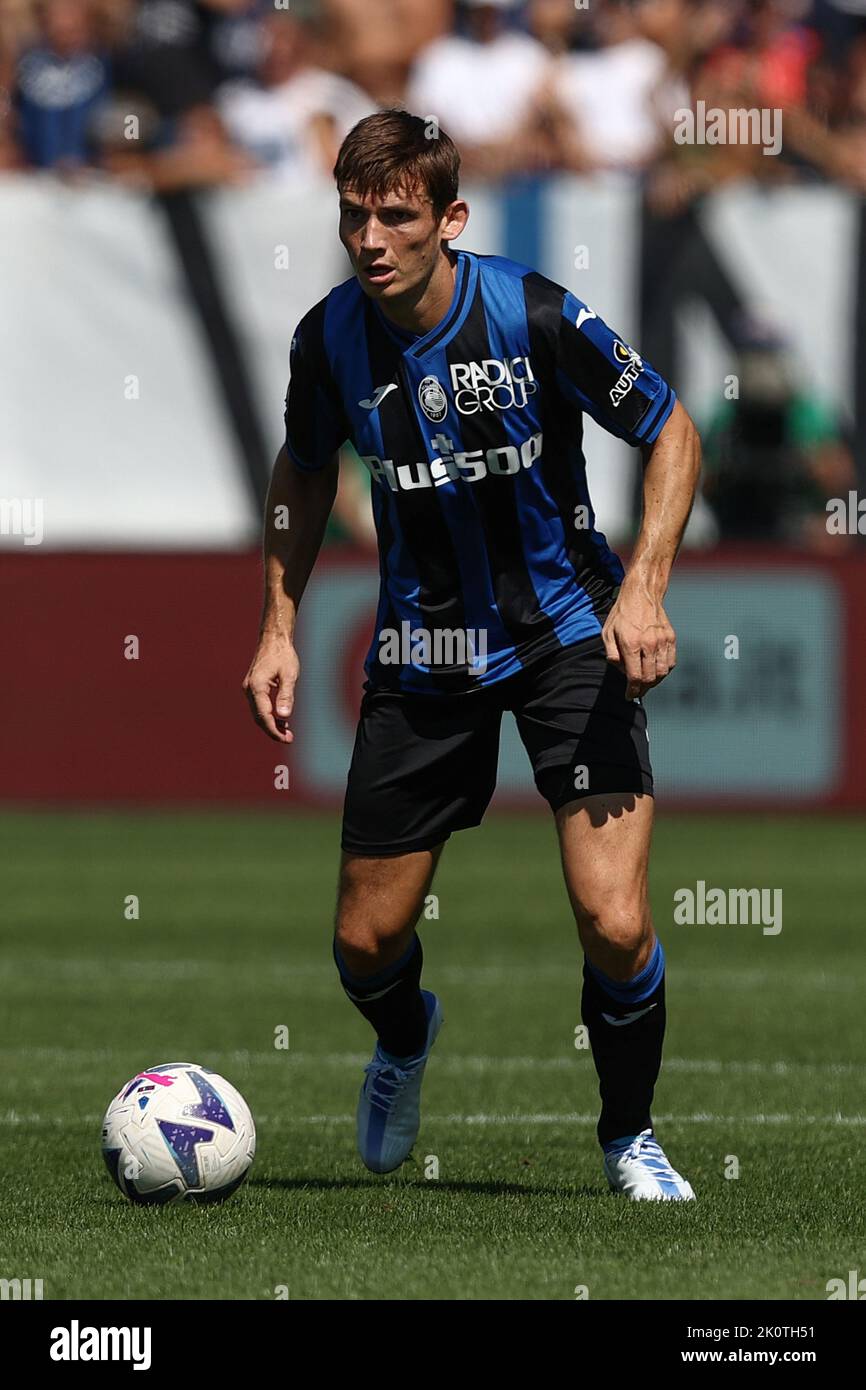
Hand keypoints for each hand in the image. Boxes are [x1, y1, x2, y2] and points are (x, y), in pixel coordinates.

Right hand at [242, 635, 298, 742]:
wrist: (273, 640)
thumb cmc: (283, 655)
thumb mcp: (289, 675)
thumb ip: (286, 695)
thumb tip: (284, 716)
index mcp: (256, 687)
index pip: (263, 716)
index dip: (274, 730)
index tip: (286, 739)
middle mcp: (249, 689)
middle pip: (259, 718)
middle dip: (273, 730)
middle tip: (289, 739)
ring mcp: (249, 689)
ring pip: (258, 713)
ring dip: (271, 724)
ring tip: (288, 732)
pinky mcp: (253, 688)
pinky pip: (259, 706)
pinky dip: (269, 715)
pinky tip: (282, 719)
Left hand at [602, 583, 675, 699]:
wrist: (641, 594)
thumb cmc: (622, 614)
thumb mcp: (607, 633)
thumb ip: (612, 654)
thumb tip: (619, 671)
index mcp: (631, 644)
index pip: (634, 677)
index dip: (632, 690)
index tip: (629, 695)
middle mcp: (649, 644)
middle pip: (650, 678)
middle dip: (642, 689)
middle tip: (637, 691)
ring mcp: (662, 641)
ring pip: (662, 673)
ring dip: (654, 682)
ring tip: (646, 683)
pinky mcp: (671, 638)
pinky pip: (671, 662)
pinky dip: (664, 671)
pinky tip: (656, 671)